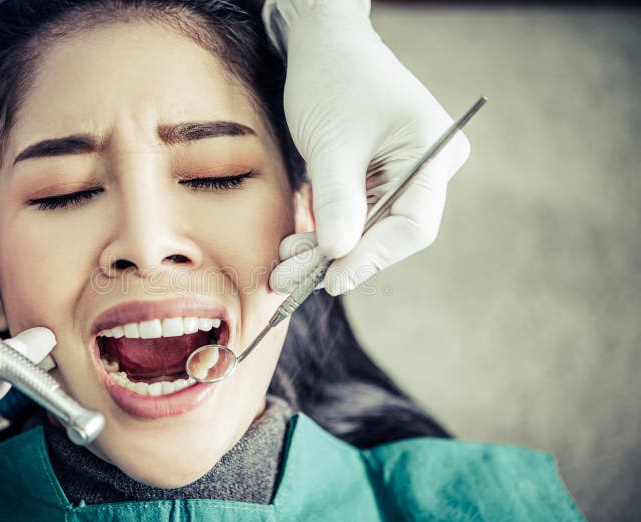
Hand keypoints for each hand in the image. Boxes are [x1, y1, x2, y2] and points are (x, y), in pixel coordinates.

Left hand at [265, 0, 470, 294]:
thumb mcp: (332, 143)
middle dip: (338, 258)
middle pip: (389, 233)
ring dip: (324, 251)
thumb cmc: (333, 79)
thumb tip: (337, 257)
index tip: (331, 279)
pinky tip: (295, 247)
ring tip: (283, 268)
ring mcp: (403, 175)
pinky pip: (355, 216)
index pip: (414, 225)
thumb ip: (337, 201)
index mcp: (434, 153)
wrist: (322, 44)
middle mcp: (427, 169)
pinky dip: (324, 232)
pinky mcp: (377, 178)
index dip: (372, 257)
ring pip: (367, 230)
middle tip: (290, 280)